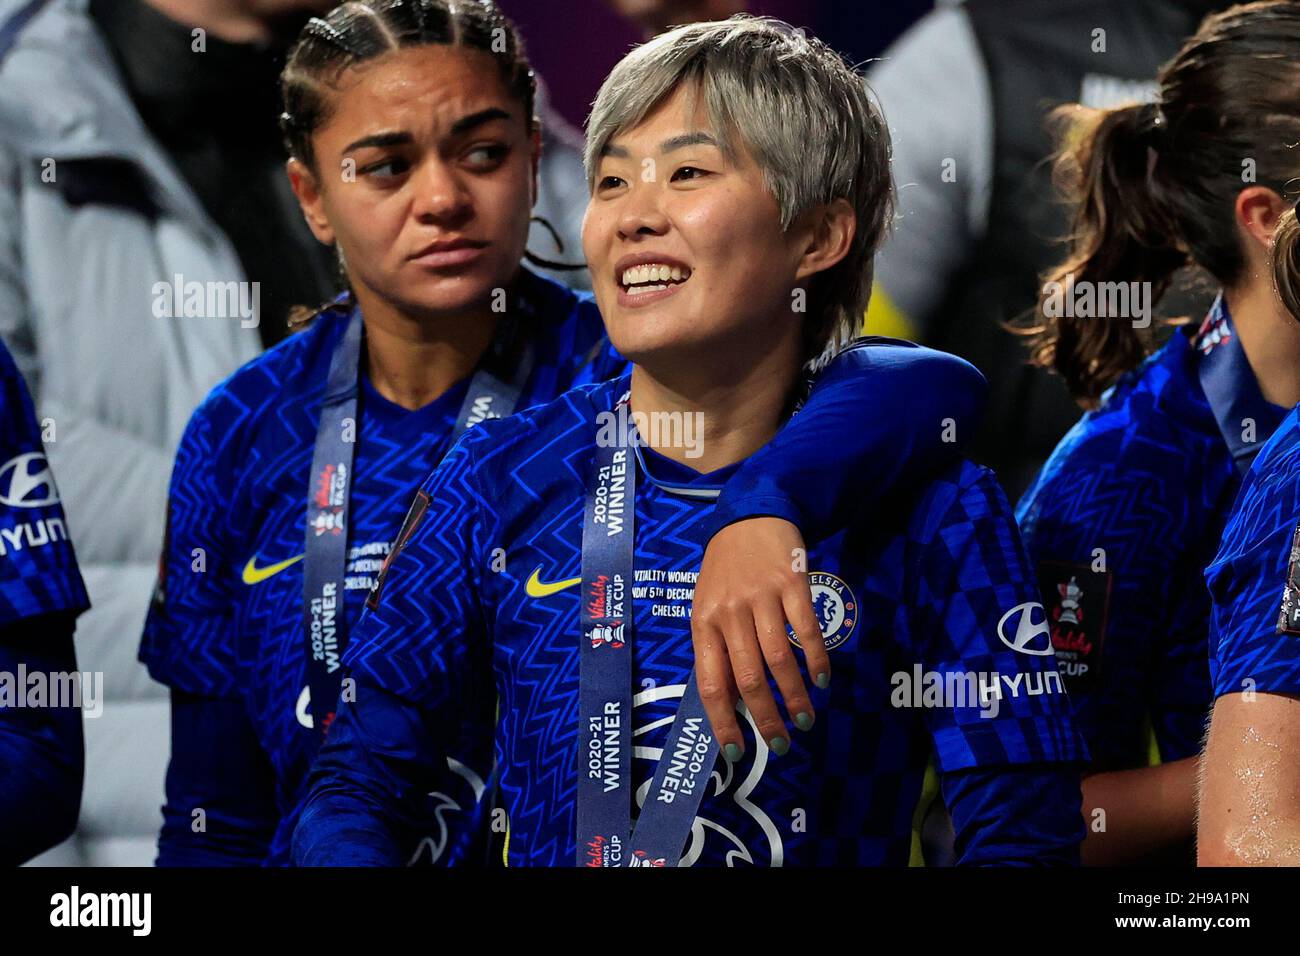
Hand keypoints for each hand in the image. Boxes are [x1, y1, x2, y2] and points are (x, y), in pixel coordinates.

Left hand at [691, 517, 829, 760]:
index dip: (723, 721)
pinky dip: (816, 660)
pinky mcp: (792, 583)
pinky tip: (822, 680)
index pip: (710, 683)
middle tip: (782, 744)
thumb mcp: (708, 606)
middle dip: (767, 718)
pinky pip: (806, 630)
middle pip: (749, 678)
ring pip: (780, 659)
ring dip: (795, 697)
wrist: (749, 516)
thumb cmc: (725, 570)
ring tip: (804, 719)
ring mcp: (762, 597)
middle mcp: (730, 612)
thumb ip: (718, 649)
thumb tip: (732, 702)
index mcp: (703, 622)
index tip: (738, 751)